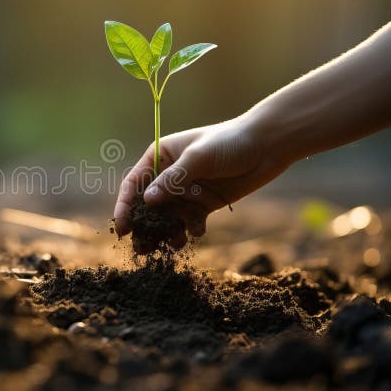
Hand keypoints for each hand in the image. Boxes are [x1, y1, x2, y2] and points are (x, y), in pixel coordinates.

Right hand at [113, 115, 291, 236]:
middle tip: (141, 248)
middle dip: (144, 227)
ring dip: (166, 233)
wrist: (267, 146)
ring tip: (169, 246)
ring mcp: (186, 191)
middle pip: (147, 206)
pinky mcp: (203, 204)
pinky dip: (190, 230)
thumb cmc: (230, 141)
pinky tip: (196, 232)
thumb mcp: (199, 157)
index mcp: (159, 157)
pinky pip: (189, 222)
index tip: (123, 228)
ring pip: (168, 217)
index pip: (134, 184)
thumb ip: (173, 179)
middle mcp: (168, 175)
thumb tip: (146, 200)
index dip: (125, 206)